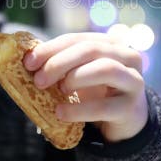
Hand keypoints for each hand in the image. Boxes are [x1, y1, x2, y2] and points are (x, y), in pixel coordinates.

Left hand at [23, 33, 147, 142]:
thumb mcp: (79, 73)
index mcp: (110, 43)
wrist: (125, 121)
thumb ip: (60, 64)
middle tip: (39, 80)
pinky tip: (60, 113)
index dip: (51, 48)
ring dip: (76, 77)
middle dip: (60, 62)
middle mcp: (127, 56)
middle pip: (91, 49)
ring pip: (105, 68)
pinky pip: (104, 106)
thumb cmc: (97, 92)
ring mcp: (133, 80)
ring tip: (59, 91)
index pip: (77, 39)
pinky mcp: (131, 107)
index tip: (28, 62)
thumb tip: (27, 60)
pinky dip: (79, 109)